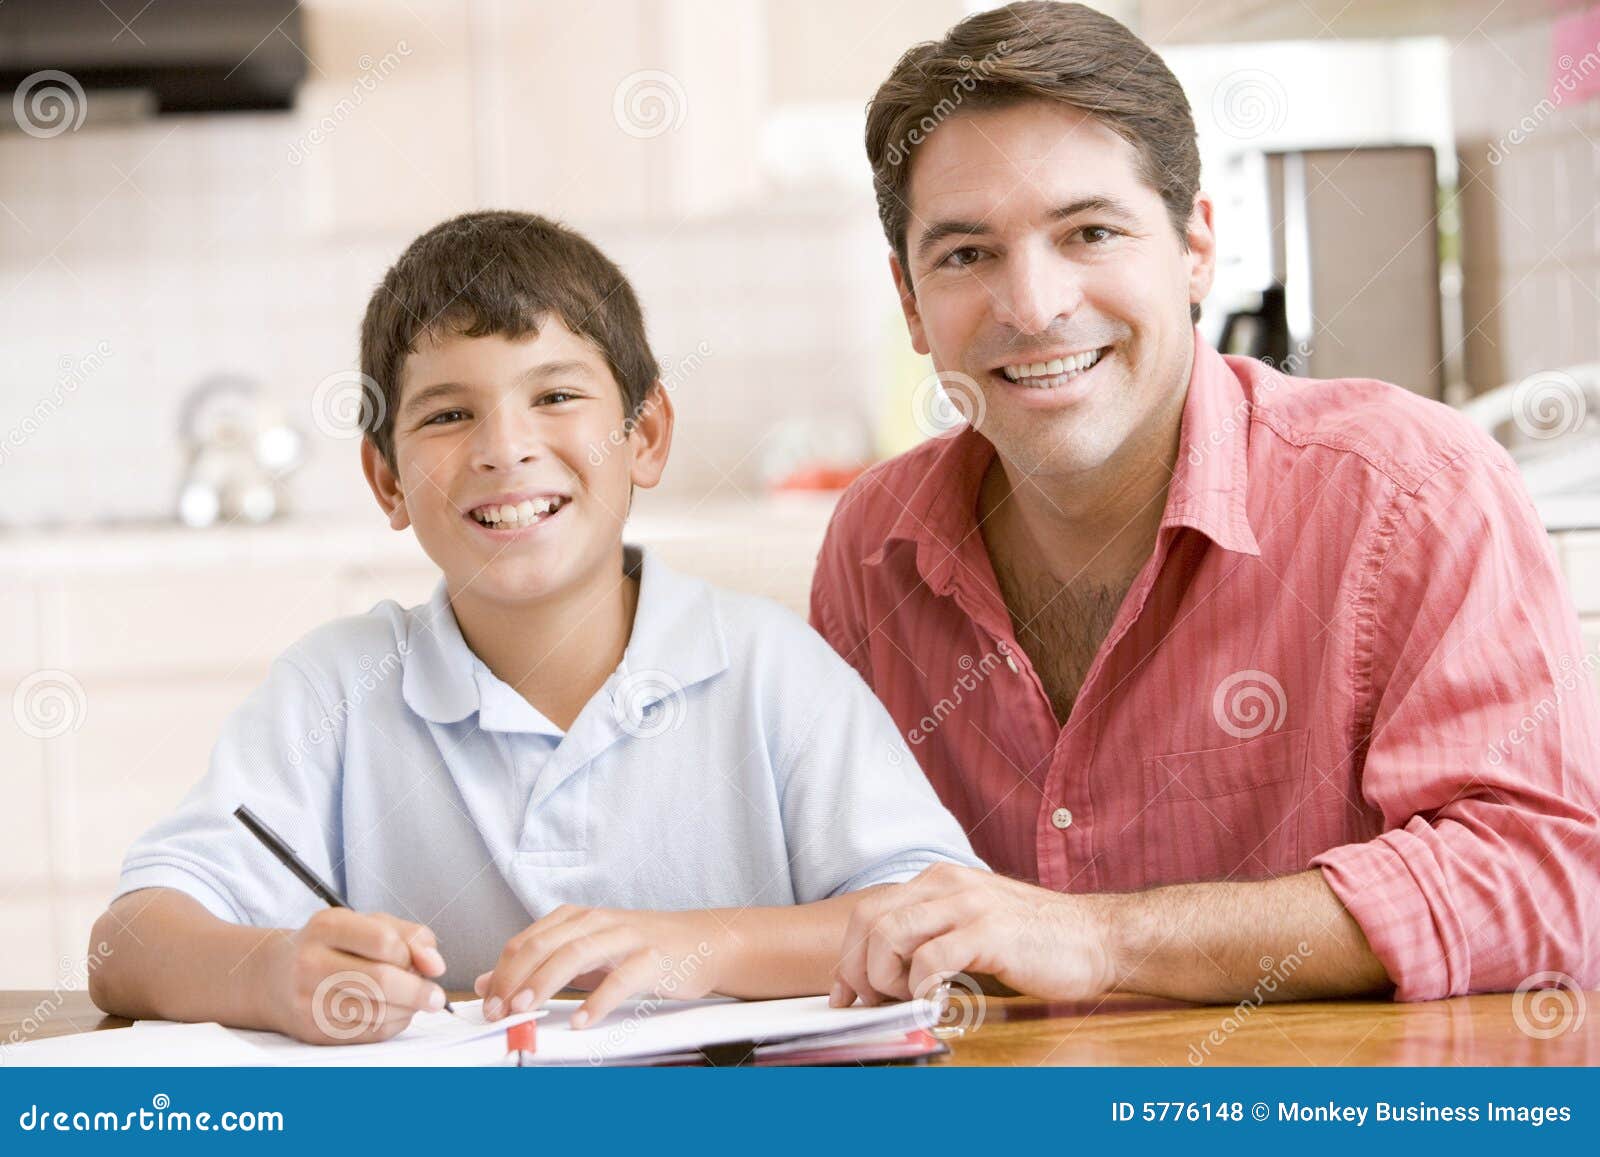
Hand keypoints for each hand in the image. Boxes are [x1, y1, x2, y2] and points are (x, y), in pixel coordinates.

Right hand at [265, 908, 448, 1043]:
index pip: (384, 942)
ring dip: (407, 1010)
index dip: (413, 956)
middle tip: (437, 997)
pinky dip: (392, 1025)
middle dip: (418, 991)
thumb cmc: (334, 945)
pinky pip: (367, 1033)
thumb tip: (436, 966)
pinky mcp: (314, 1031)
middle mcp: (311, 962)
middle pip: (380, 981)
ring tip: (410, 1002)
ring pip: (377, 1012)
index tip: (428, 966)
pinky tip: (394, 1013)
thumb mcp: (369, 924)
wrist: (275, 977)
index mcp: (327, 927)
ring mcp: (308, 1000)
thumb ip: (411, 936)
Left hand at [475, 905, 721, 1027]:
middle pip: (545, 945)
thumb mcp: (586, 953)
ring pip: (575, 954)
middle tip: (498, 1010)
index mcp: (578, 918)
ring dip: (544, 983)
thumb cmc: (641, 949)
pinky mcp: (651, 958)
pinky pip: (620, 979)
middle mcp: (598, 921)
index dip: (502, 971)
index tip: (487, 1002)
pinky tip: (582, 1021)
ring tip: (524, 1010)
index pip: (528, 940)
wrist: (701, 942)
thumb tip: (490, 982)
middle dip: (515, 979)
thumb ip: (541, 966)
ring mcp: (626, 937)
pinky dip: (598, 1001)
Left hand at [829, 864, 1117, 1006]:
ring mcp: (968, 905)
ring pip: (889, 936)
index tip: (845, 993)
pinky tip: (935, 1000)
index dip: (848, 956)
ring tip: (905, 1000)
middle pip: (869, 920)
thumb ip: (934, 935)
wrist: (1099, 938)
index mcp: (939, 880)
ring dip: (884, 978)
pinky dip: (919, 987)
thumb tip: (888, 973)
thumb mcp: (974, 923)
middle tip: (866, 1004)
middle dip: (856, 969)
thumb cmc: (1038, 940)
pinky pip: (929, 960)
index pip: (870, 910)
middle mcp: (946, 884)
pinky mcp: (989, 933)